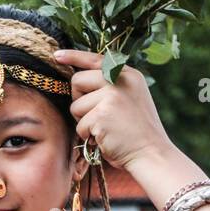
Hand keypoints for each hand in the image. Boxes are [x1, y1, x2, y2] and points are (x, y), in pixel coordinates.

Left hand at [55, 49, 173, 171]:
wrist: (152, 154)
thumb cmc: (137, 132)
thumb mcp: (131, 98)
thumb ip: (111, 86)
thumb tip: (78, 79)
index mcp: (128, 74)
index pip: (95, 59)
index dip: (73, 57)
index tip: (57, 56)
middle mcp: (120, 80)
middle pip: (77, 80)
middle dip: (79, 100)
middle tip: (95, 115)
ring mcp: (111, 96)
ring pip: (75, 105)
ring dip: (83, 121)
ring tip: (105, 128)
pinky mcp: (101, 115)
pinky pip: (79, 125)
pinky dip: (87, 136)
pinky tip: (104, 138)